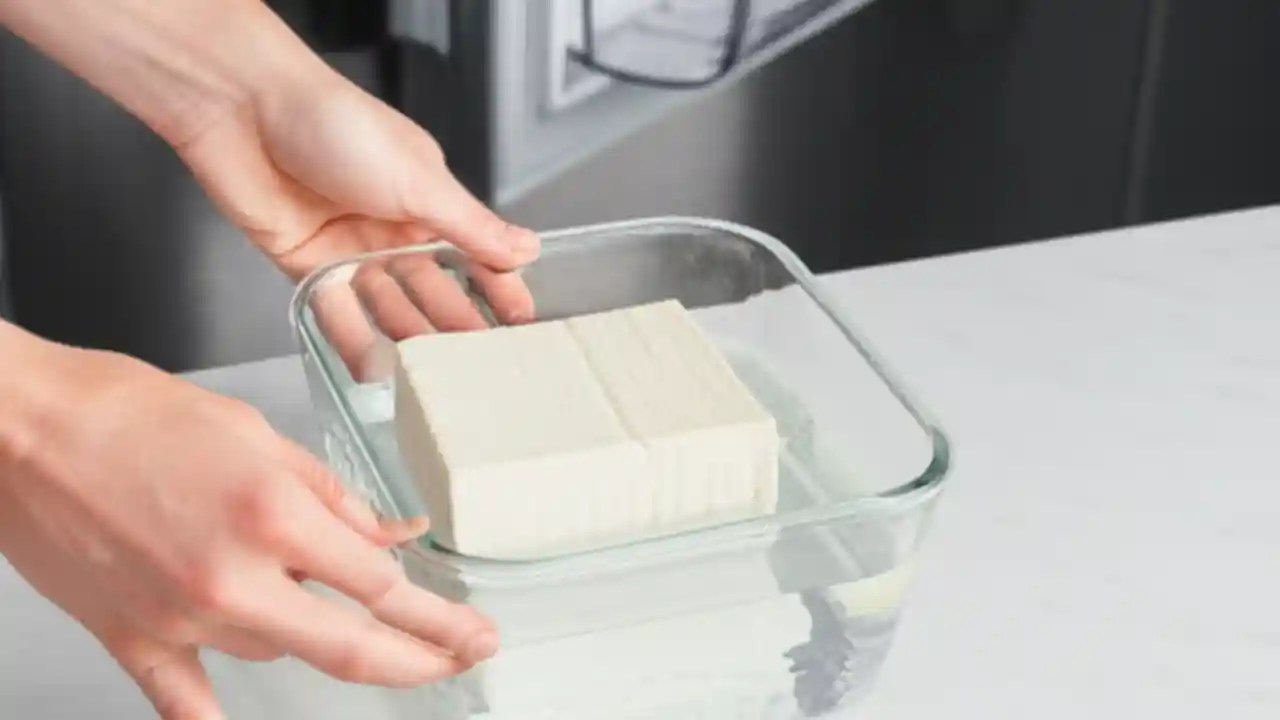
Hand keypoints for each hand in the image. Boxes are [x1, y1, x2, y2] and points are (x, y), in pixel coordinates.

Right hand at [0, 330, 497, 719]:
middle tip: (464, 657)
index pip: (383, 586)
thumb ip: (331, 494)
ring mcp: (180, 618)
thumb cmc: (128, 411)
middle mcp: (232, 577)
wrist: (20, 427)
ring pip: (281, 651)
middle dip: (422, 659)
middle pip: (352, 646)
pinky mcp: (132, 639)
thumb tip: (390, 533)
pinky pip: (186, 702)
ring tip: (335, 611)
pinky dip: (215, 718)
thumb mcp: (256, 434)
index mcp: (273, 515)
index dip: (442, 616)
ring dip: (320, 635)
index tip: (475, 630)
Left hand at [1, 0, 541, 376]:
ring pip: (388, 306)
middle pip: (432, 288)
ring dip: (408, 337)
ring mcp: (350, 249)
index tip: (520, 324)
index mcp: (428, 199)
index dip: (497, 288)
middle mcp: (392, 226)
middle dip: (455, 323)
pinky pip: (338, 311)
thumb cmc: (335, 123)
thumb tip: (528, 248)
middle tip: (477, 363)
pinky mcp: (307, 267)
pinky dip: (354, 338)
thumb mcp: (421, 180)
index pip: (474, 254)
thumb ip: (473, 227)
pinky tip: (374, 367)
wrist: (244, 108)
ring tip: (430, 374)